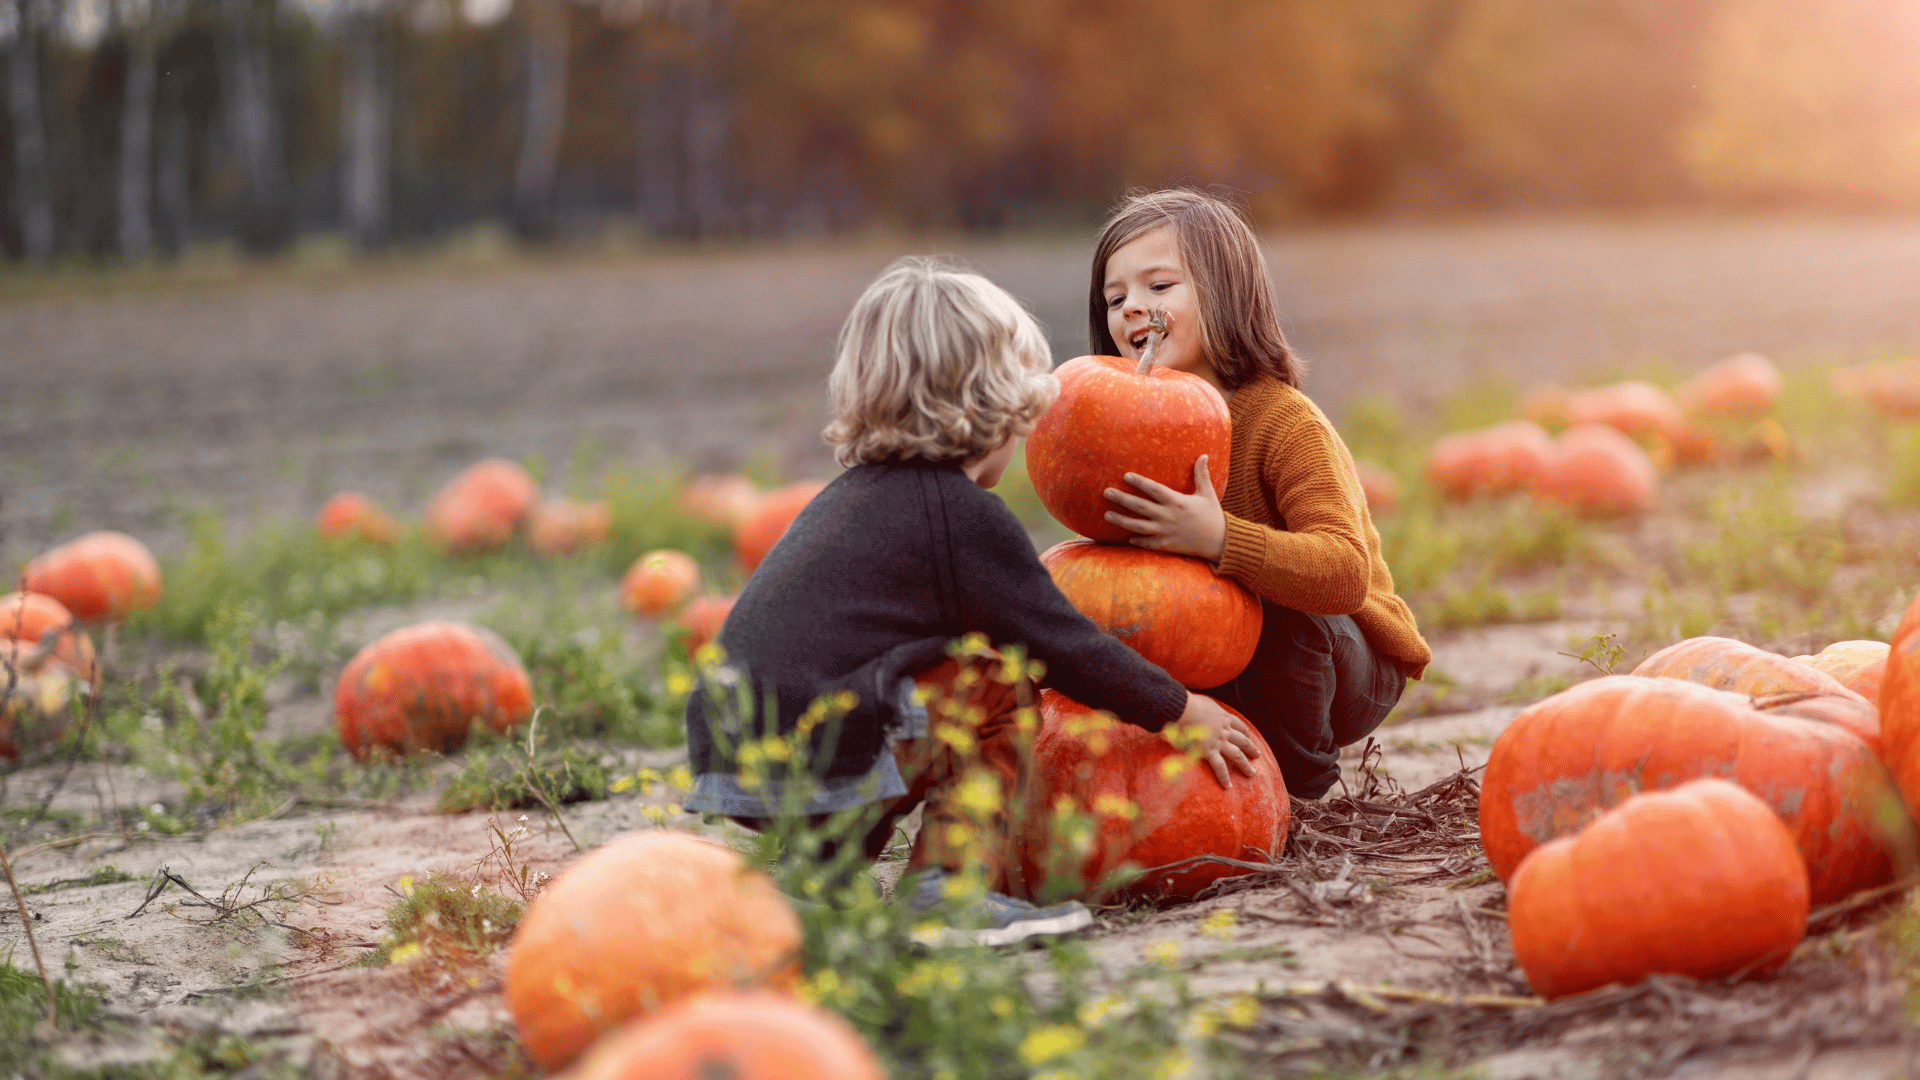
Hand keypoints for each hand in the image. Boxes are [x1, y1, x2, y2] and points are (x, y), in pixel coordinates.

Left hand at [1103, 455, 1226, 561]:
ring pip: (1138, 526)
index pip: (1154, 489)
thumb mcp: (1207, 493)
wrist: (1220, 542)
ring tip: (1106, 514)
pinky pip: (1147, 543)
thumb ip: (1201, 474)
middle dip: (1121, 499)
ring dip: (1121, 520)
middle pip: (1140, 506)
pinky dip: (1136, 540)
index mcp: (1177, 502)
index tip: (1125, 475)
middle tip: (1106, 492)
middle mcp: (1168, 516)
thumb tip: (1203, 455)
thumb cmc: (1213, 515)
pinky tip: (1126, 537)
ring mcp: (1165, 532)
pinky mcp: (1166, 545)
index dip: (1139, 482)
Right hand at [1166, 693, 1259, 789]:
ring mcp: (1219, 742)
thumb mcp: (1203, 702)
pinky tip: (1228, 786)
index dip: (1245, 732)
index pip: (1239, 725)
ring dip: (1245, 765)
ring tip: (1252, 773)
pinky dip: (1224, 777)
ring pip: (1237, 755)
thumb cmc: (1188, 702)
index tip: (1248, 736)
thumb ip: (1206, 707)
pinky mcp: (1209, 752)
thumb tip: (1201, 707)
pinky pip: (1220, 767)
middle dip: (1251, 748)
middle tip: (1257, 755)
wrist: (1182, 709)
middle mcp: (1225, 731)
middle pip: (1243, 741)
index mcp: (1224, 717)